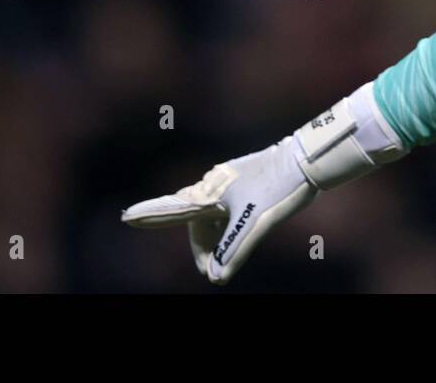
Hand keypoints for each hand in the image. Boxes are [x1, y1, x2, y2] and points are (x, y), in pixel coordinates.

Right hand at [121, 136, 315, 284]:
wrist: (307, 159)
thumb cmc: (280, 188)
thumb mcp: (256, 224)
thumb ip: (234, 251)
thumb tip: (217, 276)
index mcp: (211, 191)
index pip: (173, 209)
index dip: (150, 216)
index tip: (127, 217)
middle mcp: (215, 183)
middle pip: (194, 218)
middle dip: (200, 245)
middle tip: (210, 269)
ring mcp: (230, 180)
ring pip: (211, 212)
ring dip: (214, 236)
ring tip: (226, 259)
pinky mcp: (244, 179)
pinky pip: (224, 206)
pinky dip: (225, 224)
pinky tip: (238, 232)